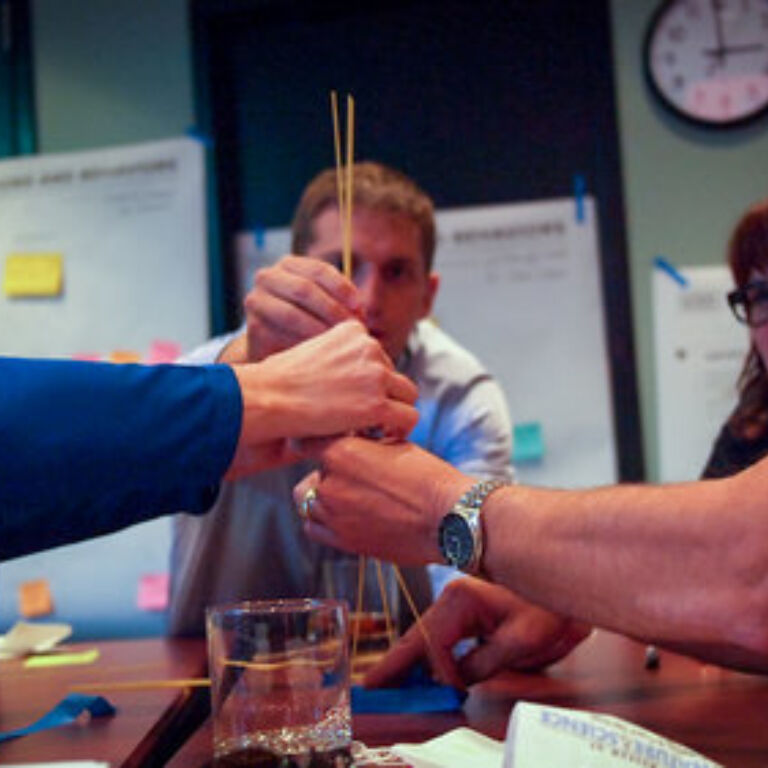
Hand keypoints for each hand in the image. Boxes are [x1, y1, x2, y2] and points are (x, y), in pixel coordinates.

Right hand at [227, 322, 418, 478]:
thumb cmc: (278, 381)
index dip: (370, 380)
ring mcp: (376, 375)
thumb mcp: (310, 351)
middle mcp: (369, 347)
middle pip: (395, 376)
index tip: (356, 397)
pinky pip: (408, 418)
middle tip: (366, 418)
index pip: (378, 356)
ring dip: (395, 412)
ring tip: (376, 429)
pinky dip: (399, 430)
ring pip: (408, 396)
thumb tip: (346, 377)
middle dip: (384, 397)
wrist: (269, 398)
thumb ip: (335, 356)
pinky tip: (382, 438)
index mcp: (353, 330)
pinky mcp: (377, 405)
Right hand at [244, 255, 359, 360]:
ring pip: (292, 314)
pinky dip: (304, 344)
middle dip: (332, 311)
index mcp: (289, 264)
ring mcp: (256, 300)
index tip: (360, 308)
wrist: (274, 347)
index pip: (319, 270)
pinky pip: (282, 335)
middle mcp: (268, 276)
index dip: (342, 288)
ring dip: (319, 330)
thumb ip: (340, 302)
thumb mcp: (324, 305)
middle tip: (352, 330)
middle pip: (305, 290)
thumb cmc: (307, 322)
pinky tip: (320, 354)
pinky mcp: (253, 326)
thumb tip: (360, 313)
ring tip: (339, 343)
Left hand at [293, 437, 468, 564]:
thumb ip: (363, 443)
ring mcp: (334, 515)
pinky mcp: (344, 541)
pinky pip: (315, 529)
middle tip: (345, 477)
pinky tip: (345, 516)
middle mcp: (331, 484)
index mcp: (341, 453)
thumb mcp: (393, 444)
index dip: (314, 444)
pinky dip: (323, 522)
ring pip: (308, 504)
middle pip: (306, 477)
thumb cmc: (428, 478)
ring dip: (322, 499)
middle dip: (321, 476)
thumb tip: (349, 440)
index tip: (321, 447)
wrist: (449, 517)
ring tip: (349, 498)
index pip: (307, 443)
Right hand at [364, 577, 591, 689]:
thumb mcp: (519, 641)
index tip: (451, 693)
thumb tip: (456, 681)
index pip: (434, 642)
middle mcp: (452, 598)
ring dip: (406, 661)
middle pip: (416, 636)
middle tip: (371, 685)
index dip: (440, 672)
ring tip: (384, 682)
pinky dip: (424, 655)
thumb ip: (482, 663)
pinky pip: (437, 636)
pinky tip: (415, 671)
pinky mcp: (465, 612)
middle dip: (395, 663)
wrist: (563, 584)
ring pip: (423, 636)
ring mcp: (457, 603)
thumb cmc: (547, 607)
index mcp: (462, 598)